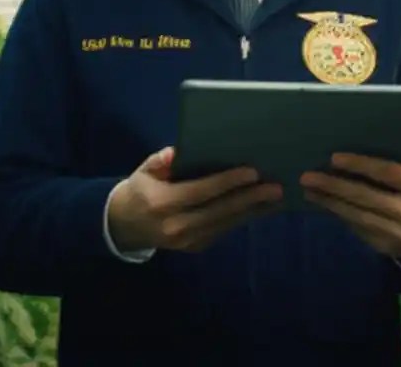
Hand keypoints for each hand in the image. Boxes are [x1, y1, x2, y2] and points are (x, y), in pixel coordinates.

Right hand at [107, 146, 282, 252]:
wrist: (124, 226)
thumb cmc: (139, 190)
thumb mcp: (144, 170)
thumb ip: (161, 161)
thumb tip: (178, 152)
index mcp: (163, 203)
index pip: (201, 191)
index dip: (228, 182)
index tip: (253, 172)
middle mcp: (177, 225)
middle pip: (220, 211)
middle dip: (250, 199)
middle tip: (276, 187)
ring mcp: (187, 241)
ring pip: (226, 224)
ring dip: (253, 211)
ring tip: (276, 198)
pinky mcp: (196, 248)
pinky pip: (223, 231)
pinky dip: (242, 218)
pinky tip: (260, 208)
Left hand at [300, 142, 400, 260]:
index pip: (388, 173)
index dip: (360, 165)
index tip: (334, 158)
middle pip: (365, 196)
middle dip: (334, 186)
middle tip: (308, 176)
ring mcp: (397, 232)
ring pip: (356, 215)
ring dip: (329, 202)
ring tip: (308, 190)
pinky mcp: (384, 246)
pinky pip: (356, 227)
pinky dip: (338, 214)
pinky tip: (322, 203)